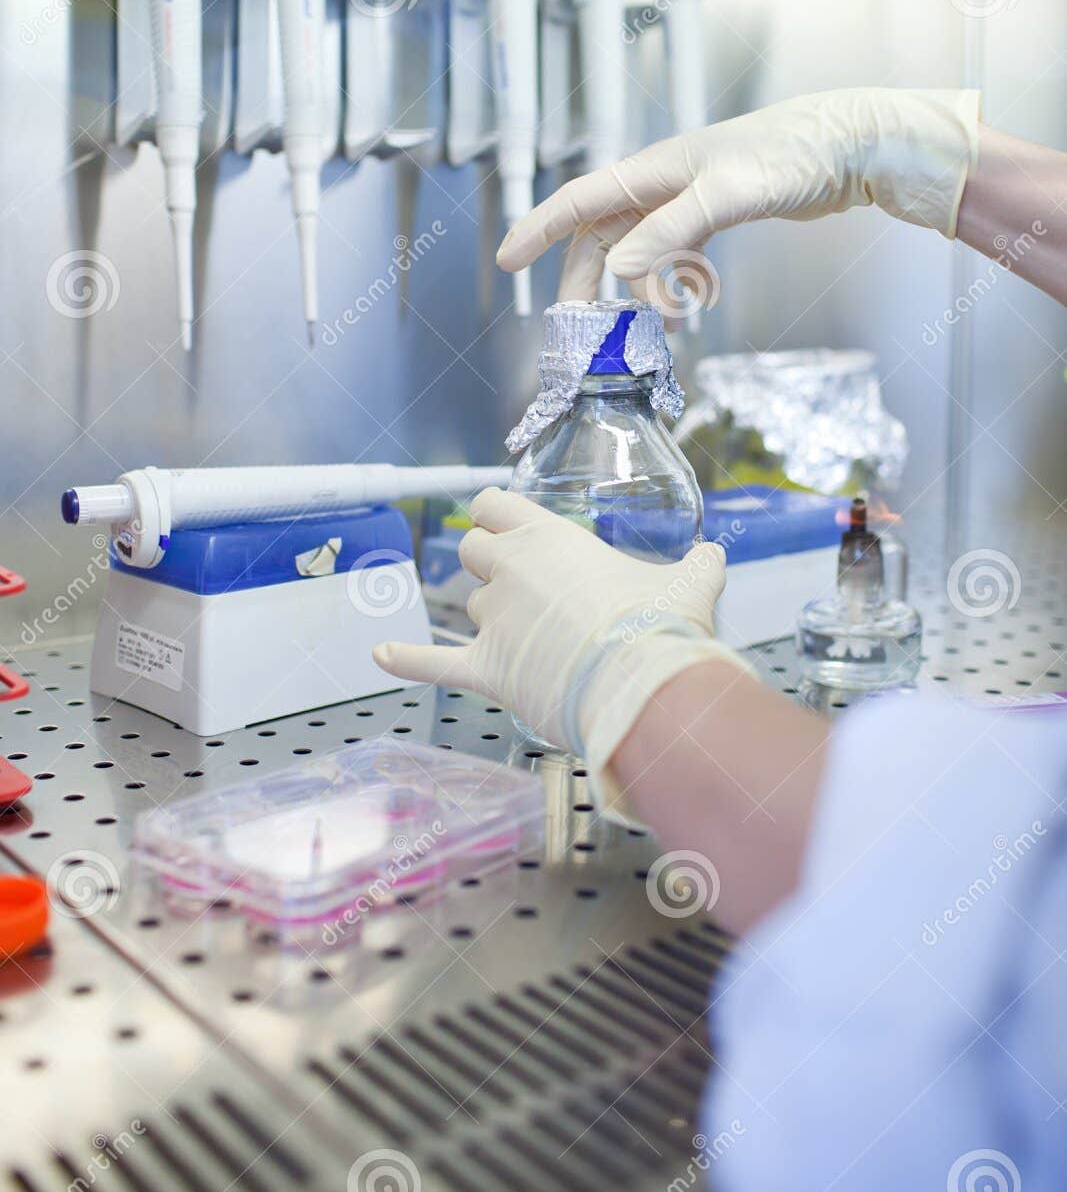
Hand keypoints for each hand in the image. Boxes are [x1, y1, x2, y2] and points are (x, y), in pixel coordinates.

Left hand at [373, 488, 748, 797]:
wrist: (640, 686)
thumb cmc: (659, 629)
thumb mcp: (690, 583)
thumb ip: (698, 566)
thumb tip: (715, 558)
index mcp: (549, 539)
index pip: (495, 505)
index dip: (496, 514)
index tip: (504, 522)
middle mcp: (511, 571)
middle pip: (473, 551)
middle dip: (488, 564)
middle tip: (522, 586)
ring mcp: (494, 621)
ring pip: (469, 608)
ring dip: (488, 618)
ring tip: (529, 639)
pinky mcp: (485, 669)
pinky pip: (434, 662)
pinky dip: (406, 660)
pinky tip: (382, 655)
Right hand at [497, 88, 979, 301]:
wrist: (845, 146)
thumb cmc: (789, 155)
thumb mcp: (723, 195)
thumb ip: (669, 234)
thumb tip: (620, 271)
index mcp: (652, 170)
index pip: (578, 201)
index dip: (538, 230)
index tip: (506, 261)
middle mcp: (661, 182)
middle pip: (600, 233)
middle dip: (583, 278)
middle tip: (577, 325)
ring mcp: (686, 199)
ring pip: (637, 248)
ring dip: (633, 289)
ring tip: (643, 326)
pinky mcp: (714, 214)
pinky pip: (673, 254)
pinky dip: (671, 281)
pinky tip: (688, 301)